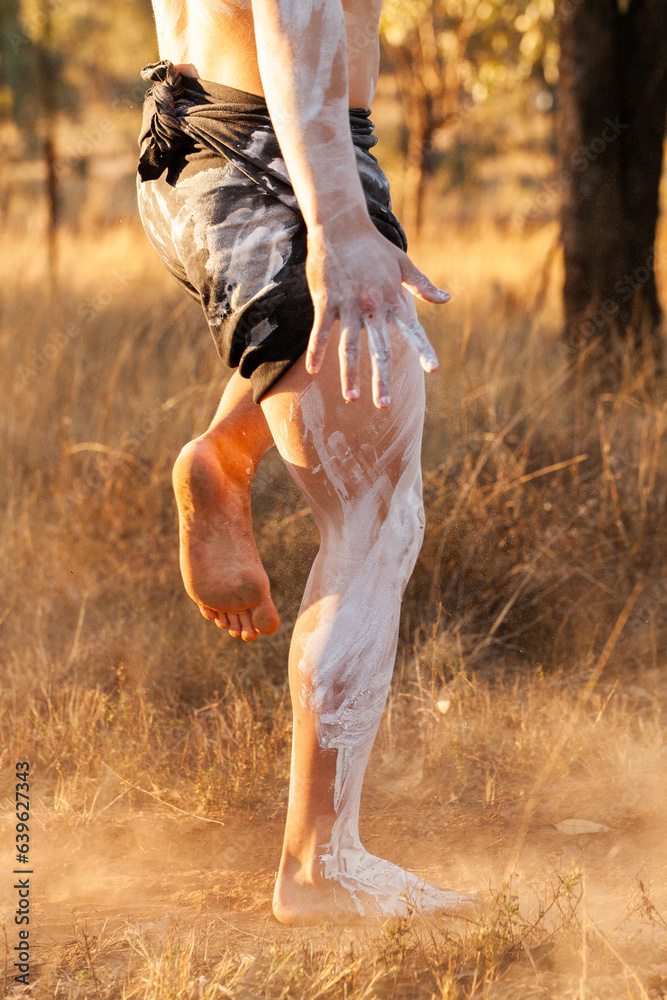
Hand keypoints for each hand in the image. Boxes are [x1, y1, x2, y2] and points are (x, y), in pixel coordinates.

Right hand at [304, 221, 448, 407]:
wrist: (342, 223)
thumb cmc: (374, 246)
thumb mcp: (404, 263)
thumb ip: (423, 285)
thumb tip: (447, 299)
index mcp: (393, 299)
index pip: (412, 329)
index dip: (423, 350)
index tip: (434, 370)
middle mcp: (373, 305)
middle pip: (379, 349)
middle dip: (382, 379)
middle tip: (384, 405)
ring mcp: (348, 304)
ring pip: (349, 346)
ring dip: (350, 374)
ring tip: (351, 399)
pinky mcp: (327, 300)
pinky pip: (320, 331)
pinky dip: (316, 350)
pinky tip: (313, 370)